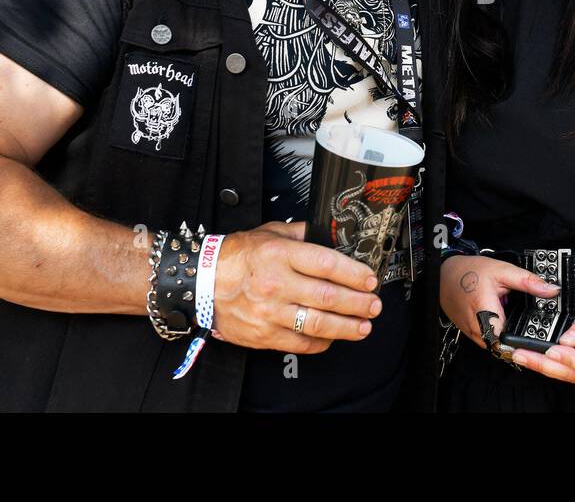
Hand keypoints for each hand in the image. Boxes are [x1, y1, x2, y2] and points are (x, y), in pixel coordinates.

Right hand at [209, 221, 381, 353]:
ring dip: (347, 326)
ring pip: (318, 323)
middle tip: (373, 304)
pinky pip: (301, 343)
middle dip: (358, 302)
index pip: (327, 264)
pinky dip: (322, 342)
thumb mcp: (269, 232)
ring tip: (364, 325)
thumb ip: (302, 232)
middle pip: (328, 296)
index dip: (354, 273)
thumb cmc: (236, 256)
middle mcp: (276, 284)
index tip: (370, 279)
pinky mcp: (264, 334)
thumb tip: (331, 233)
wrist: (200, 282)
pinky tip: (334, 336)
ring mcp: (270, 312)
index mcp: (279, 254)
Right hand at [439, 254, 559, 352]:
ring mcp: (472, 334)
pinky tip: (502, 319)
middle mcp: (477, 328)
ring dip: (508, 336)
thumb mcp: (502, 271)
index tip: (538, 335)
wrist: (444, 274)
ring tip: (515, 320)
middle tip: (531, 325)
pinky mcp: (470, 334)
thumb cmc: (469, 272)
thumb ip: (528, 282)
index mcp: (486, 313)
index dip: (526, 341)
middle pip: (505, 345)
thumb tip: (552, 290)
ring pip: (497, 345)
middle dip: (520, 338)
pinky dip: (498, 332)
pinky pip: (488, 341)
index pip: (509, 341)